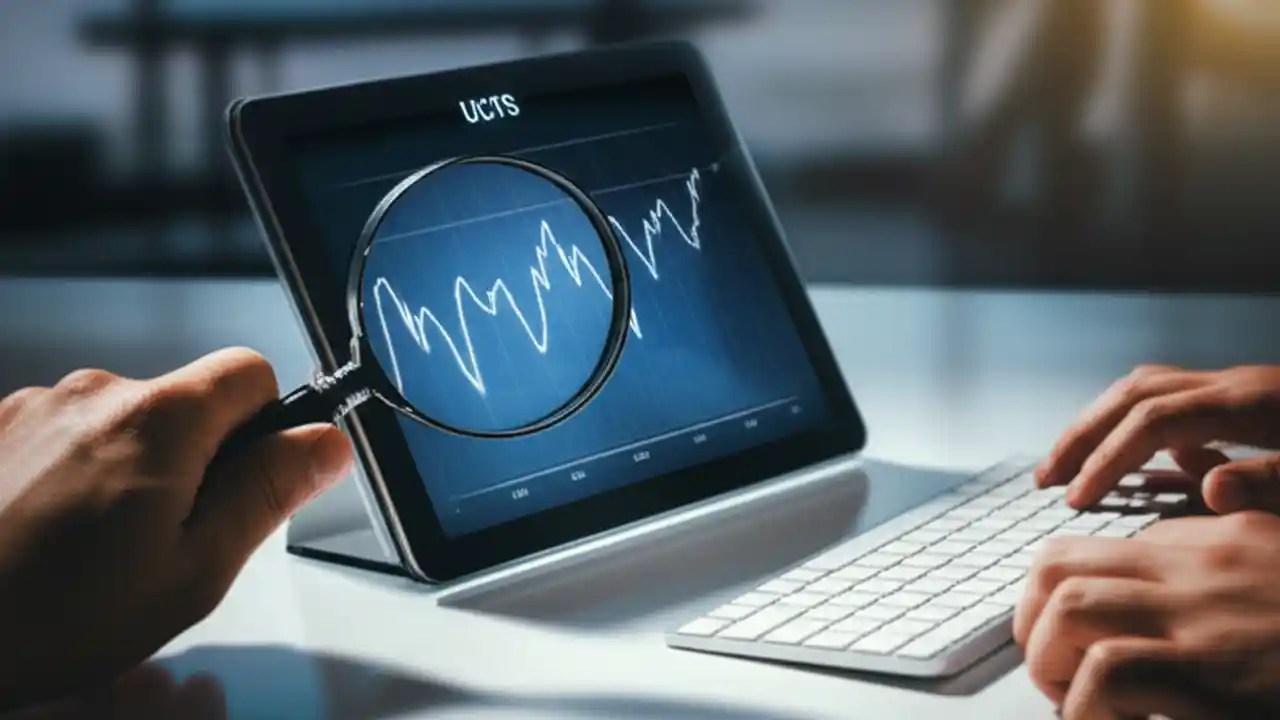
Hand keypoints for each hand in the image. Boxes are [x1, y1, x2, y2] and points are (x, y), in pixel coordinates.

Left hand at [0, 348, 352, 709]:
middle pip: (186, 402)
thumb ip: (268, 493)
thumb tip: (327, 444)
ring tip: (97, 550)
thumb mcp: (195, 570)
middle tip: (169, 541)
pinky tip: (52, 537)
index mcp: (159, 421)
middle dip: (196, 460)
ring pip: (126, 425)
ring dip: (131, 472)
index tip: (250, 475)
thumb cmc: (54, 617)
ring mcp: (35, 407)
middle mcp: (95, 395)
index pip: (250, 370)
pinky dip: (74, 477)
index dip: (267, 422)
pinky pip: (67, 437)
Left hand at [1015, 512, 1279, 718]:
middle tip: (1052, 666)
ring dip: (1050, 659)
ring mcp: (1204, 618)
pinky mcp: (1213, 680)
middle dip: (1032, 616)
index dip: (1075, 595)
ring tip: (1071, 699)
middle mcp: (1207, 565)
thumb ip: (1237, 543)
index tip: (1083, 639)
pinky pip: (1108, 672)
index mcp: (1229, 538)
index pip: (1113, 547)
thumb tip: (1187, 535)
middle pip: (1062, 562)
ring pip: (1071, 606)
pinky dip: (1088, 704)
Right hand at [1035, 364, 1279, 509]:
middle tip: (1046, 478)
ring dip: (1099, 423)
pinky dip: (1131, 422)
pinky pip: (1168, 396)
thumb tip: (1210, 489)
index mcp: (1248, 403)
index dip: (1107, 458)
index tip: (1076, 499)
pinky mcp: (1241, 396)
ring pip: (1145, 388)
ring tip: (1068, 464)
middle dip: (1082, 435)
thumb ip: (1269, 482)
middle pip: (1133, 394)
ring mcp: (1235, 385)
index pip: (1152, 422)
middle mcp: (1232, 384)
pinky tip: (1130, 456)